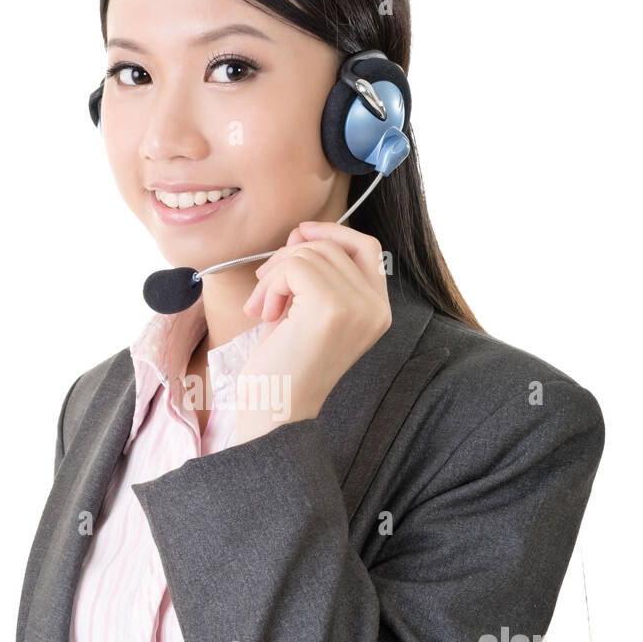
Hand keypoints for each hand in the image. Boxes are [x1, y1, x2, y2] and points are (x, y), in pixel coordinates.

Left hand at [235, 220, 392, 443]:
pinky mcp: (332, 308)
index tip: (299, 235)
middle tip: (265, 294)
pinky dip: (270, 284)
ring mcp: (358, 307)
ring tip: (265, 309)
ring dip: (273, 276)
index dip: (333, 232)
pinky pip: (294, 266)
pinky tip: (265, 314)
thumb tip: (303, 231)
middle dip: (287, 260)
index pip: (366, 247)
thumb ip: (314, 271)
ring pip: (309, 253)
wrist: (275, 410)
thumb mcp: (306, 309)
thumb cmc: (285, 365)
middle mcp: (376, 308)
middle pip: (331, 246)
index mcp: (377, 310)